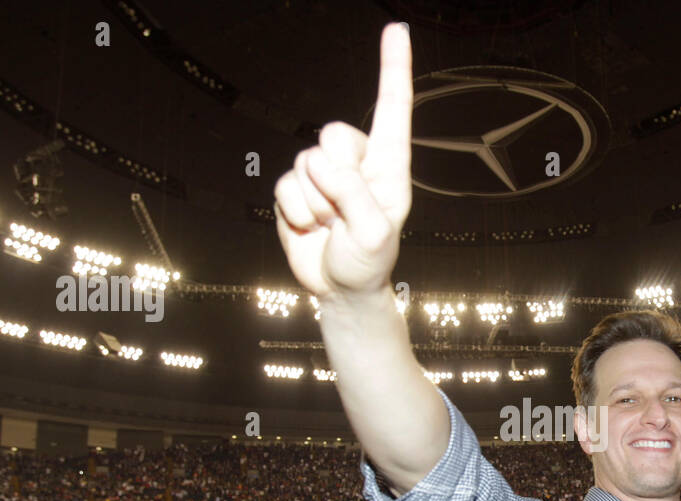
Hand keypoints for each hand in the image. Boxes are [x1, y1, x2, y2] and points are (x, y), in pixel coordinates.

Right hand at [274, 23, 411, 300]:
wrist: (339, 290)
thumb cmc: (368, 262)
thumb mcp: (374, 234)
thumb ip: (355, 196)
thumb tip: (323, 165)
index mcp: (388, 166)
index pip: (392, 109)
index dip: (393, 68)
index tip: (396, 30)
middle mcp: (356, 163)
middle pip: (332, 135)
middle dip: (335, 178)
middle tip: (345, 215)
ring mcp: (323, 175)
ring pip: (305, 164)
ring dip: (316, 204)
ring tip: (331, 226)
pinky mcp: (295, 190)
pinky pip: (284, 186)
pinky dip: (295, 214)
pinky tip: (311, 229)